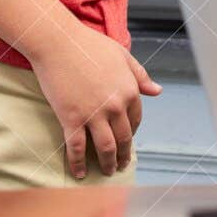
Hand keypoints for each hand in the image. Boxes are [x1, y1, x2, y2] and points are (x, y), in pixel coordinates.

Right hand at [29, 21, 162, 178]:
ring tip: (108, 172)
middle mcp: (115, 106)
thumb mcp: (122, 56)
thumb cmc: (89, 45)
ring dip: (108, 163)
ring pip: (105, 148)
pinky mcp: (72, 119)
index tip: (128, 140)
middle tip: (122, 165)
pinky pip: (77, 148)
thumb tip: (157, 90)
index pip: (136, 119)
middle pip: (124, 138)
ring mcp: (94, 114)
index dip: (132, 132)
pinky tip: (79, 173)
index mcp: (129, 90)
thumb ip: (140, 76)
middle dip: (124, 155)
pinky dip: (78, 164)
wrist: (59, 43)